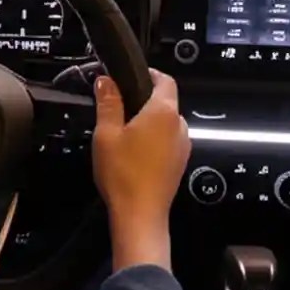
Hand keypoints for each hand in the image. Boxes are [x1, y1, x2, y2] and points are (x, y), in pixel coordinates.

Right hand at [92, 69, 190, 271]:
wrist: (140, 214)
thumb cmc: (122, 173)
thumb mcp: (107, 134)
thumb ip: (108, 102)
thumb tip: (106, 80)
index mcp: (164, 112)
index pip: (165, 80)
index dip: (150, 74)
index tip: (132, 76)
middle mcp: (179, 125)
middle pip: (166, 101)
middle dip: (145, 100)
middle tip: (119, 108)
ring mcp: (183, 146)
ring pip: (167, 123)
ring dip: (150, 122)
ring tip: (125, 133)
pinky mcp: (180, 162)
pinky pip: (169, 140)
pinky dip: (155, 139)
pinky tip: (136, 153)